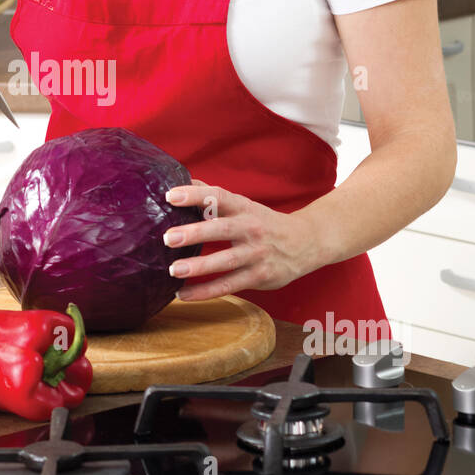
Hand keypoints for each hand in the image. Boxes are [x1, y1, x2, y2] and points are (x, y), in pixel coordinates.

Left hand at [163, 179, 315, 301]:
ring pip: (225, 261)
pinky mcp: (259, 276)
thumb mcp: (245, 205)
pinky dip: (206, 291)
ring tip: (173, 270)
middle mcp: (250, 229)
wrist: (307, 242)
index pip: (219, 197)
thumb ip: (215, 197)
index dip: (195, 195)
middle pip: (221, 229)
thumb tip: (183, 180)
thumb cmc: (265, 223)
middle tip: (168, 237)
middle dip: (194, 233)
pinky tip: (183, 294)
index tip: (170, 195)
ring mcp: (256, 254)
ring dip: (199, 266)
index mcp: (244, 208)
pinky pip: (229, 285)